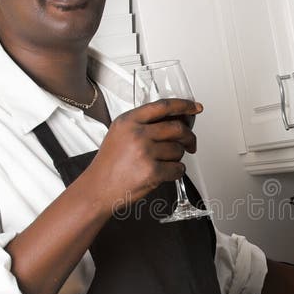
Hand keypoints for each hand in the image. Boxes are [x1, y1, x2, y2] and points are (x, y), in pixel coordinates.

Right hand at [84, 97, 202, 211]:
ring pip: (178, 150)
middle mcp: (137, 134)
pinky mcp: (152, 171)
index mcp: (129, 121)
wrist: (98, 188)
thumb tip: (173, 121)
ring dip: (177, 158)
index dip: (184, 105)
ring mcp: (145, 152)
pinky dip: (176, 172)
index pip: (163, 106)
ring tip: (162, 163)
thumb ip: (143, 124)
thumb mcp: (120, 134)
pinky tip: (163, 173)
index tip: (195, 108)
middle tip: (191, 144)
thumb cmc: (109, 164)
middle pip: (177, 128)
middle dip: (189, 137)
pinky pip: (178, 168)